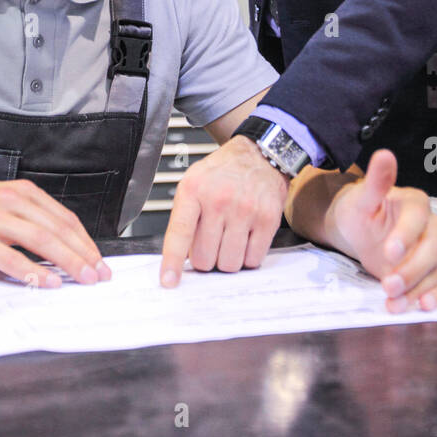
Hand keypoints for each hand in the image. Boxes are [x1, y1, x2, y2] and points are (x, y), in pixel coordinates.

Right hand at [0, 178, 110, 287]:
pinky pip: (11, 257)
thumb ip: (25, 215)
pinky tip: (47, 282)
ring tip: (82, 278)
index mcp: (20, 192)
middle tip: (99, 273)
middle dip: (83, 254)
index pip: (63, 218)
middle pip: (58, 229)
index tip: (97, 259)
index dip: (85, 240)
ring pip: (41, 240)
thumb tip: (55, 240)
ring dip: (67, 262)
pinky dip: (33, 272)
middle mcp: (11, 201)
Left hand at [160, 135, 288, 286]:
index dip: (172, 262)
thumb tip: (179, 260)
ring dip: (227, 259)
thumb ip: (184, 218)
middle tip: (211, 243)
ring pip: (229, 264)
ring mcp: (245, 209)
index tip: (168, 281)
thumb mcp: (193, 183)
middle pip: (204, 258)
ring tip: (229, 239)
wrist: (259, 155)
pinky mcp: (268, 219)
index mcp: (194, 190)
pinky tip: (246, 238)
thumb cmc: (223, 173)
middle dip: (206, 258)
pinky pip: (253, 259)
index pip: (180, 233)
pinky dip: (248, 256)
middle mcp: (219, 199)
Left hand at [325, 149, 436, 311]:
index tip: (389, 252)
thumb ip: (377, 180)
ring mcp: (431, 251)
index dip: (406, 235)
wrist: (358, 228)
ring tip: (394, 304)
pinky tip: (424, 307)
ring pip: (433, 271)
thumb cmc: (361, 210)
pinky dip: (431, 297)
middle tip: (388, 285)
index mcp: (416, 204)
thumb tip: (384, 154)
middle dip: (411, 270)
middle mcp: (429, 227)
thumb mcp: (363, 197)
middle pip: (431, 249)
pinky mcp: (428, 272)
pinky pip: (436, 285)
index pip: (418, 218)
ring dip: (416, 290)